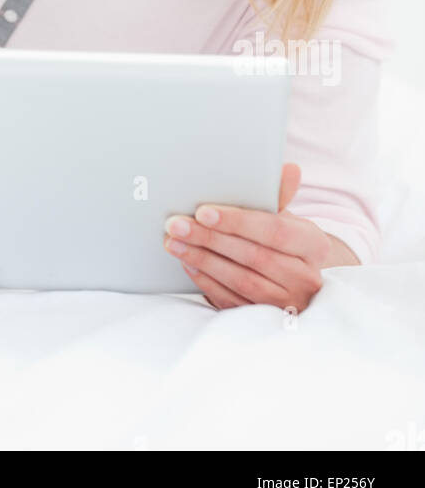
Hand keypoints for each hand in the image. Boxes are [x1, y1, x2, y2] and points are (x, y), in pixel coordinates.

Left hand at [162, 163, 330, 311]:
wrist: (295, 279)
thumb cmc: (283, 239)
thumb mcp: (285, 217)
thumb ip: (280, 195)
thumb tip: (289, 168)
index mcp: (313, 245)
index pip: (275, 230)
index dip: (238, 221)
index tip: (203, 211)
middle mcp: (306, 278)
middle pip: (254, 257)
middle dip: (210, 239)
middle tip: (177, 224)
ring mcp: (288, 303)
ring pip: (241, 281)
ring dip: (203, 260)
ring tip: (175, 242)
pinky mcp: (267, 318)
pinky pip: (233, 301)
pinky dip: (207, 282)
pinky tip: (188, 264)